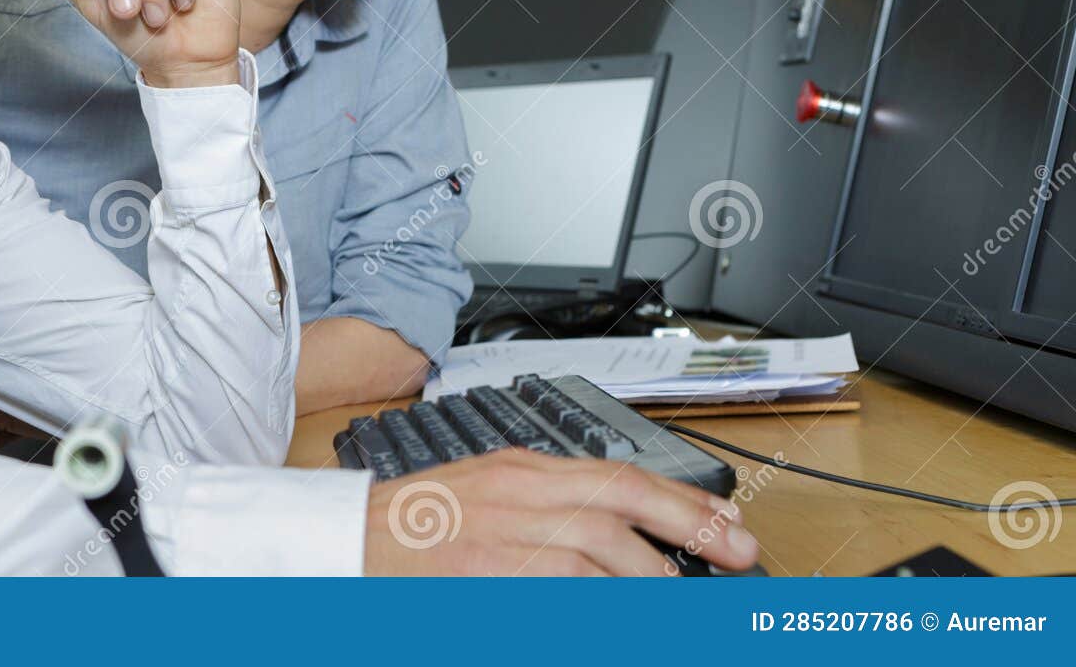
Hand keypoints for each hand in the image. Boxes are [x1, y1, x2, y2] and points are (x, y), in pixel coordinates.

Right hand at [362, 449, 758, 575]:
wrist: (345, 544)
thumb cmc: (410, 529)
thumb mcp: (485, 495)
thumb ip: (546, 506)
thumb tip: (616, 533)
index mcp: (520, 469)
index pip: (620, 474)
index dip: (683, 501)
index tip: (729, 526)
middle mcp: (517, 492)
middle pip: (622, 503)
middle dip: (689, 530)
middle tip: (737, 553)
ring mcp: (503, 533)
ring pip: (601, 549)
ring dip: (648, 579)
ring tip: (678, 600)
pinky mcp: (489, 573)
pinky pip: (564, 590)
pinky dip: (599, 604)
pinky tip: (621, 614)